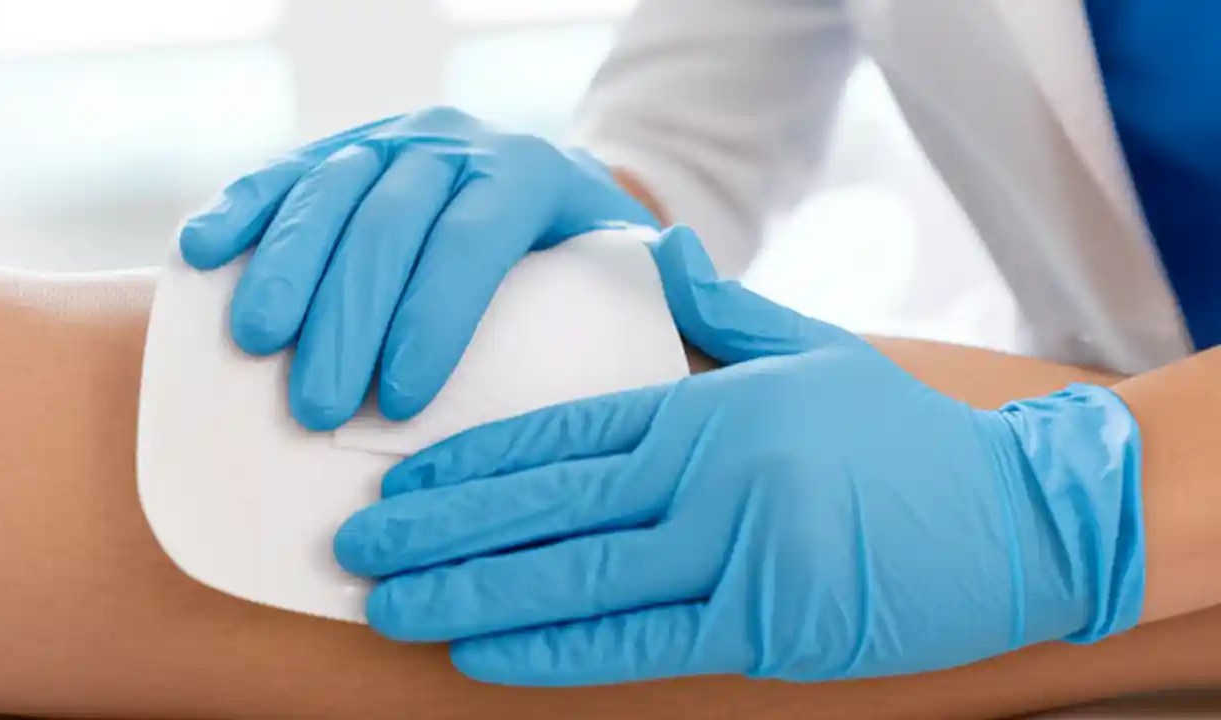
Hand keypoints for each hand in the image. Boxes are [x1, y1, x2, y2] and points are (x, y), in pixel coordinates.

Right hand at [179, 107, 656, 428]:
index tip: (399, 401)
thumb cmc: (587, 265)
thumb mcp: (636, 276)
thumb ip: (667, 304)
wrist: (548, 197)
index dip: (435, 314)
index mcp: (537, 174)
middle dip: (350, 315)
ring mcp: (395, 139)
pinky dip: (243, 210)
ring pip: (330, 189)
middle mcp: (461, 143)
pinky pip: (284, 170)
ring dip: (286, 268)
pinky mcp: (343, 150)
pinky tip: (203, 252)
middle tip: (316, 410)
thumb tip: (689, 328)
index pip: (480, 234)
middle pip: (394, 217)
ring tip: (255, 347)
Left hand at [334, 227, 1146, 685]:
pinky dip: (552, 651)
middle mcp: (710, 473)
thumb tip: (660, 247)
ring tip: (388, 604)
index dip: (471, 458)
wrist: (1025, 517)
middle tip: (355, 546)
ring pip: (572, 576)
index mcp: (712, 407)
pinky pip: (635, 642)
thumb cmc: (907, 438)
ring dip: (468, 592)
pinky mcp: (766, 627)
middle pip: (545, 504)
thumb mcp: (816, 351)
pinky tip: (480, 654)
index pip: (563, 430)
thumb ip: (722, 311)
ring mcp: (735, 552)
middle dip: (438, 528)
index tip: (398, 478)